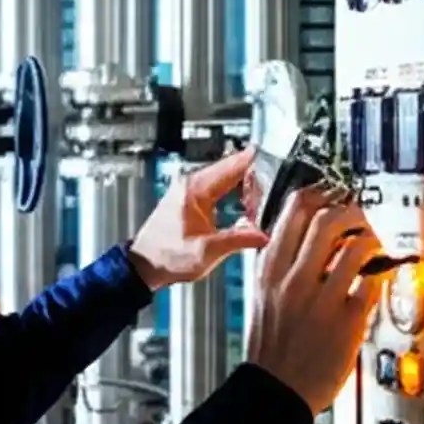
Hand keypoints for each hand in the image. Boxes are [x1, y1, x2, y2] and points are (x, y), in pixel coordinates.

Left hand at [128, 147, 269, 289]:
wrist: (145, 265)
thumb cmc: (166, 257)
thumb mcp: (207, 252)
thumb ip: (238, 240)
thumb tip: (263, 234)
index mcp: (195, 189)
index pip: (231, 165)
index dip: (255, 161)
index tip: (274, 158)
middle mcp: (192, 183)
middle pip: (231, 168)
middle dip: (255, 174)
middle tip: (278, 183)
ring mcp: (191, 189)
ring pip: (226, 177)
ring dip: (246, 185)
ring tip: (267, 195)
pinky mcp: (192, 199)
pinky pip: (220, 187)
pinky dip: (235, 192)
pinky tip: (247, 204)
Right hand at [246, 187, 383, 413]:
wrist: (275, 390)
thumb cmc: (271, 346)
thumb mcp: (263, 295)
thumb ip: (281, 264)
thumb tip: (307, 234)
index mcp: (269, 270)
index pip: (293, 211)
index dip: (319, 195)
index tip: (332, 195)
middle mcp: (293, 280)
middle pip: (327, 219)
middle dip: (351, 211)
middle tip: (359, 219)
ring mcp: (321, 300)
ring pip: (355, 246)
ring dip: (372, 240)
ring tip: (374, 247)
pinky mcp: (347, 321)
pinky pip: (372, 282)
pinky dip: (380, 274)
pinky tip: (378, 277)